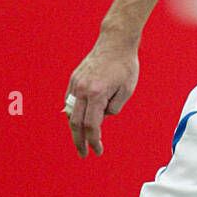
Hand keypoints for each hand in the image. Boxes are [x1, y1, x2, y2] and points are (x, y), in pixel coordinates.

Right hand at [63, 40, 138, 157]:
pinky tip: (77, 122)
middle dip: (79, 141)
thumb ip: (113, 108)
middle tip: (83, 153)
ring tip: (80, 140)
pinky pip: (69, 101)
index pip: (92, 125)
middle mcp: (82, 90)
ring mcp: (76, 84)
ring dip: (74, 129)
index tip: (97, 150)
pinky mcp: (74, 79)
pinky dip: (72, 114)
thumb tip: (102, 118)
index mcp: (97, 94)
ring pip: (70, 113)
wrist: (115, 42)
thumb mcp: (126, 91)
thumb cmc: (124, 66)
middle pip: (76, 123)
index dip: (94, 141)